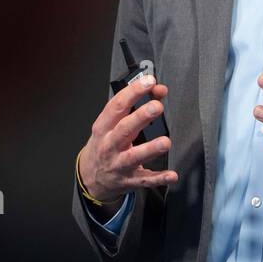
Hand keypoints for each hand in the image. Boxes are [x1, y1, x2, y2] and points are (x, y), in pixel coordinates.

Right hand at [79, 73, 177, 200]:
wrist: (90, 176)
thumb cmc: (104, 143)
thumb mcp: (111, 124)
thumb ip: (134, 106)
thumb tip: (158, 90)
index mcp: (104, 127)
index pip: (116, 106)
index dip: (133, 92)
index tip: (149, 82)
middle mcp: (110, 145)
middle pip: (124, 129)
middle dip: (141, 117)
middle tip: (157, 107)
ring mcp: (119, 164)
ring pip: (134, 157)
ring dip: (150, 149)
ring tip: (165, 142)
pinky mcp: (129, 180)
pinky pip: (145, 180)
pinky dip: (159, 178)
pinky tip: (171, 175)